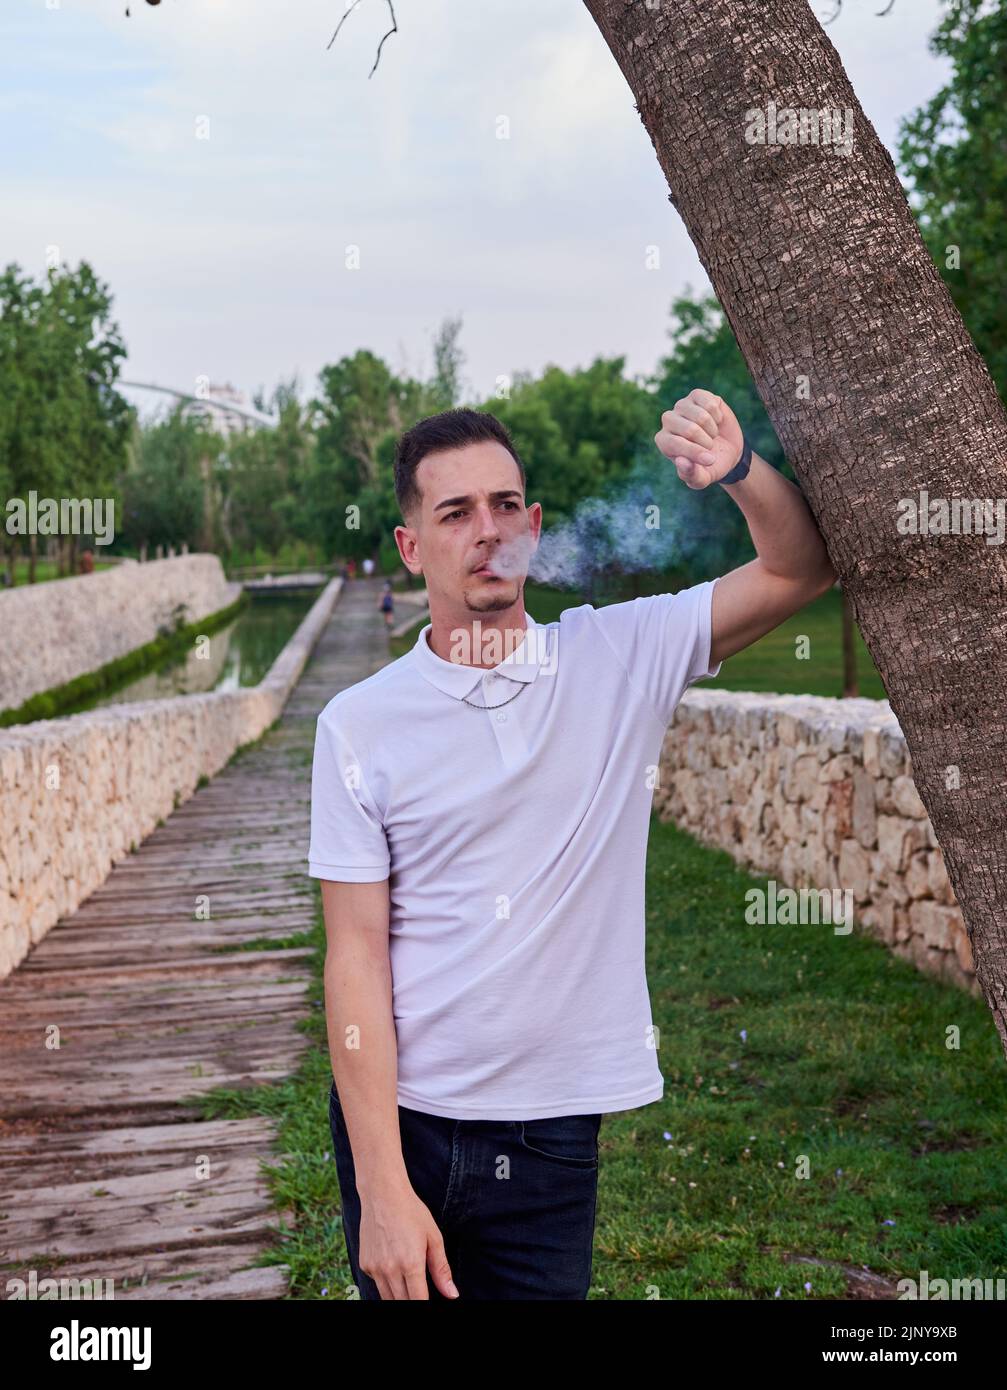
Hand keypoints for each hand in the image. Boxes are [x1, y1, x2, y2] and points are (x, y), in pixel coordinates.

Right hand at [358, 1184, 459, 1299]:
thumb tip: (452, 1295)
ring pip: (387, 1298)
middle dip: (412, 1301)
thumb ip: (441, 1269)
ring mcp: (374, 1268)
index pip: (418, 1302)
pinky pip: (377, 1283)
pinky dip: (386, 1283)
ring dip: (399, 1297)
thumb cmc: (412, 1213)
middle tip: (420, 1291)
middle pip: (402, 1303)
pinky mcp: (364, 1264)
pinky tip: (393, 1267)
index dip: (425, 1306)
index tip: (429, 1303)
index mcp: (411, 1264)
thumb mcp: (433, 1237)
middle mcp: (390, 1270)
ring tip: (408, 1283)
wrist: (382, 1194)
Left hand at [654, 388, 744, 488]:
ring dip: (713, 430)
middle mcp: (668, 421)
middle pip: (689, 429)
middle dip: (706, 442)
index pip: (675, 444)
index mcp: (664, 441)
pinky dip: (718, 416)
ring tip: (712, 435)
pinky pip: (710, 403)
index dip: (696, 453)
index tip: (710, 460)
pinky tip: (716, 422)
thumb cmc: (710, 466)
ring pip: (701, 416)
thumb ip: (691, 475)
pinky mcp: (697, 395)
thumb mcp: (702, 478)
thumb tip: (681, 461)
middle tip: (710, 447)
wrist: (727, 451)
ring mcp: (682, 406)